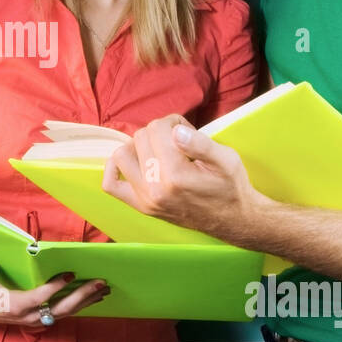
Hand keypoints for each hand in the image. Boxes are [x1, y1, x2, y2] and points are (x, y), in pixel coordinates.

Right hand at [0, 240, 108, 325]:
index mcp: (14, 305)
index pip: (38, 297)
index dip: (54, 287)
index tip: (69, 274)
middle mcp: (29, 316)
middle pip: (59, 308)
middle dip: (81, 296)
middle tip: (98, 282)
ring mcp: (36, 319)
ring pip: (66, 312)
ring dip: (86, 301)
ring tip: (103, 288)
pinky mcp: (41, 318)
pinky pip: (64, 313)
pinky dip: (81, 305)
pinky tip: (95, 297)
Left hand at [101, 115, 264, 242]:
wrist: (231, 219)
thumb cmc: (230, 186)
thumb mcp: (226, 159)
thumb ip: (200, 143)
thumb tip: (176, 130)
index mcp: (177, 175)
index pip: (158, 128)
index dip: (174, 122)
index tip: (187, 131)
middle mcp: (156, 188)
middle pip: (141, 137)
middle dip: (159, 132)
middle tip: (177, 141)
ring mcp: (145, 199)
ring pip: (122, 154)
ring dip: (138, 146)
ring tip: (159, 150)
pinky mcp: (140, 206)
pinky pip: (110, 184)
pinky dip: (114, 168)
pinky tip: (132, 160)